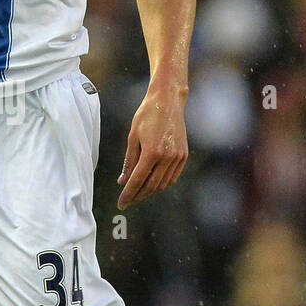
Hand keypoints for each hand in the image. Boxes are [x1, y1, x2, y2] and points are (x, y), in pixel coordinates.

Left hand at [117, 83, 187, 208]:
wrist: (168, 101)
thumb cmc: (147, 115)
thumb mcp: (133, 137)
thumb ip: (129, 161)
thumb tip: (123, 181)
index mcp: (152, 152)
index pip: (137, 181)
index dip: (128, 194)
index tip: (121, 204)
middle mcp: (167, 157)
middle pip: (151, 186)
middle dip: (138, 196)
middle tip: (128, 201)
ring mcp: (178, 157)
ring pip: (163, 184)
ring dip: (150, 191)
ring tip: (139, 193)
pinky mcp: (183, 155)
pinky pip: (172, 176)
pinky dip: (162, 183)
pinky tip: (153, 184)